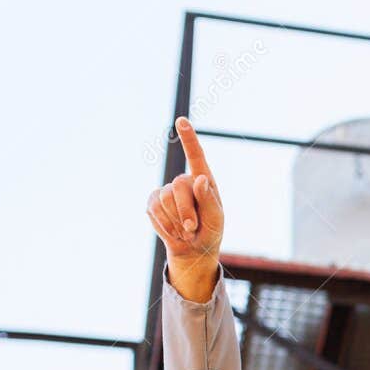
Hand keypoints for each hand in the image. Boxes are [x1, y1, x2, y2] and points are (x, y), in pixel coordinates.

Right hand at [144, 117, 224, 301]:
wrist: (193, 250)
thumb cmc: (210, 232)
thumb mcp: (216, 219)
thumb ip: (209, 199)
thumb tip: (199, 178)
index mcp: (204, 181)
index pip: (196, 156)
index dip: (188, 138)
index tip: (182, 120)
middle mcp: (184, 182)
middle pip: (179, 186)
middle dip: (186, 211)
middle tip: (193, 228)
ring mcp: (167, 190)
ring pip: (165, 198)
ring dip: (176, 220)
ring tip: (185, 230)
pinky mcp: (153, 201)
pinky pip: (154, 209)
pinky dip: (165, 225)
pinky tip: (173, 231)